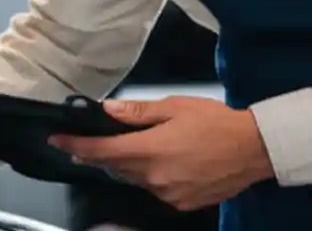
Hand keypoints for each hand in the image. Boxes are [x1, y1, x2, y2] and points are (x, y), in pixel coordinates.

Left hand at [49, 96, 273, 210]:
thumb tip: (108, 110)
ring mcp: (167, 194)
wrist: (254, 149)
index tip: (57, 140)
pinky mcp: (181, 203)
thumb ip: (138, 112)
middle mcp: (154, 177)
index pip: (102, 150)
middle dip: (102, 153)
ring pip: (135, 178)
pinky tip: (165, 161)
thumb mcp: (174, 107)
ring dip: (130, 164)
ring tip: (142, 146)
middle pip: (115, 166)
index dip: (76, 145)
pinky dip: (152, 176)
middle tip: (90, 141)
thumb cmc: (215, 122)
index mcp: (150, 150)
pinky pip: (155, 189)